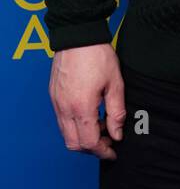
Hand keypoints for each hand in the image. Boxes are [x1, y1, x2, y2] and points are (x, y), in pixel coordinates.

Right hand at [49, 43, 125, 159]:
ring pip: (66, 134)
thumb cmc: (97, 56)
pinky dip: (75, 126)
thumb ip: (116, 112)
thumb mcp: (115, 84)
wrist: (78, 36)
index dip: (103, 151)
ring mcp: (56, 102)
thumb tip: (117, 134)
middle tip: (108, 141)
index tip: (113, 152)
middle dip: (92, 148)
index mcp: (81, 107)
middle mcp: (65, 108)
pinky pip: (62, 120)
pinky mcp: (54, 96)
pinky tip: (89, 115)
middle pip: (74, 144)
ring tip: (101, 126)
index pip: (89, 142)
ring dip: (82, 137)